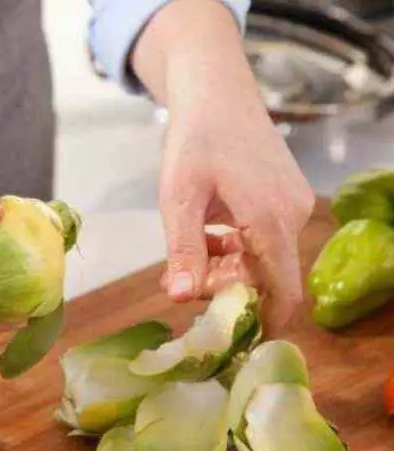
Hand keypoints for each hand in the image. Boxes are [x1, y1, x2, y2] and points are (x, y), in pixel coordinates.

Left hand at [158, 102, 314, 335]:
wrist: (216, 91)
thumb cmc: (195, 139)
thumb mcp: (179, 199)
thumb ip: (183, 251)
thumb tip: (180, 298)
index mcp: (271, 221)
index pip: (283, 294)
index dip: (261, 324)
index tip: (227, 338)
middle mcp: (292, 217)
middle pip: (267, 279)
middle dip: (224, 288)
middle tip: (181, 280)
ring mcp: (292, 206)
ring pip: (262, 260)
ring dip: (225, 268)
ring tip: (185, 256)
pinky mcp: (285, 199)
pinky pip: (263, 240)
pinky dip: (234, 248)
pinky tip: (205, 236)